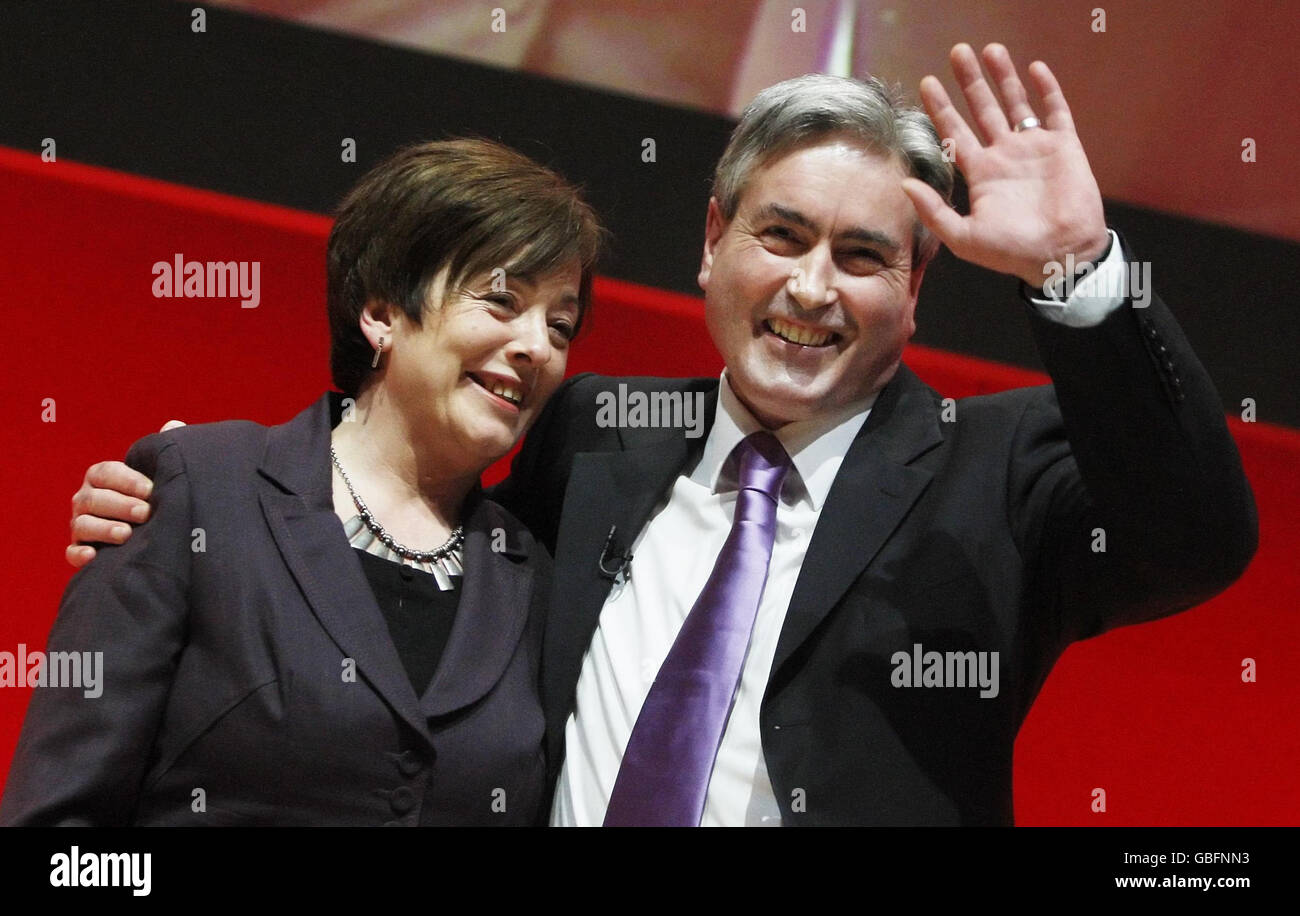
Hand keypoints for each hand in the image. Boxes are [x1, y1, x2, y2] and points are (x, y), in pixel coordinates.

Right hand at [65, 420, 186, 567]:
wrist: (154, 532)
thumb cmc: (155, 496)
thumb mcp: (160, 473)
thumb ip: (163, 449)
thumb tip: (173, 425)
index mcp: (102, 478)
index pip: (105, 473)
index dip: (126, 480)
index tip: (151, 489)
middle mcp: (87, 499)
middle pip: (93, 499)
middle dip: (120, 505)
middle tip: (146, 512)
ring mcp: (81, 525)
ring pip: (82, 525)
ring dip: (103, 529)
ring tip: (127, 534)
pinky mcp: (82, 551)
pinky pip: (72, 553)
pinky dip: (80, 555)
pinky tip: (94, 556)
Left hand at [901, 43, 1108, 285]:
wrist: (1060, 256)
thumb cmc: (1012, 253)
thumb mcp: (963, 237)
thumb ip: (933, 210)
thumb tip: (904, 184)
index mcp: (981, 174)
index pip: (955, 132)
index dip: (941, 107)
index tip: (927, 82)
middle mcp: (1004, 156)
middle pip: (982, 109)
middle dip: (970, 82)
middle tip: (957, 52)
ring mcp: (1034, 148)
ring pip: (1015, 103)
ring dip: (1003, 77)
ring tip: (990, 49)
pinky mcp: (1063, 146)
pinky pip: (1055, 110)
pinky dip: (1046, 89)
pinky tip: (1034, 68)